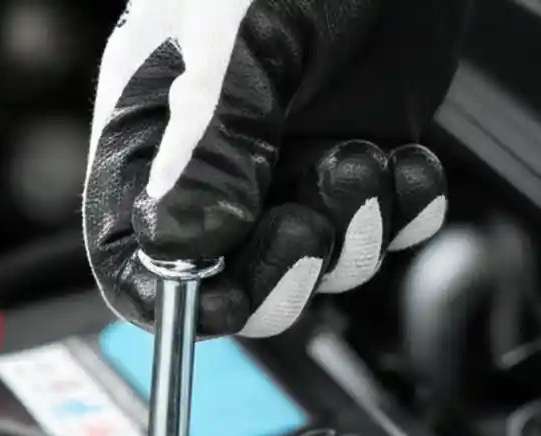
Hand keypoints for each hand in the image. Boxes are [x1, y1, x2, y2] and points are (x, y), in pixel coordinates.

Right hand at [85, 0, 472, 336]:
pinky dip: (404, 208)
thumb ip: (209, 142)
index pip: (134, 248)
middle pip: (227, 277)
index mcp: (152, 130)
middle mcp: (220, 158)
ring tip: (362, 160)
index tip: (220, 293)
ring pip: (315, 259)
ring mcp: (294, 157)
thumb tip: (181, 242)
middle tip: (306, 228)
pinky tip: (406, 160)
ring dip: (350, 234)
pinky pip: (384, 222)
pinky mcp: (364, 146)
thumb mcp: (238, 37)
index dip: (169, 288)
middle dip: (276, 273)